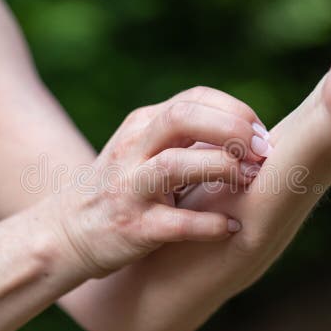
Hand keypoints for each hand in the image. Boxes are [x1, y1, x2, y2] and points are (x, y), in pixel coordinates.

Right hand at [53, 86, 269, 276]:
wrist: (66, 232)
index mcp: (143, 125)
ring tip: (251, 181)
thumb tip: (253, 137)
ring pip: (176, 165)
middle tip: (263, 152)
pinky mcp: (133, 227)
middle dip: (232, 129)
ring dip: (222, 168)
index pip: (196, 98)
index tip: (263, 136)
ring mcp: (130, 188)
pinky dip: (209, 224)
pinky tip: (232, 227)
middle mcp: (134, 149)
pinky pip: (176, 223)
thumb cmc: (122, 188)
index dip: (237, 111)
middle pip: (183, 117)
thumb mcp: (145, 150)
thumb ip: (188, 138)